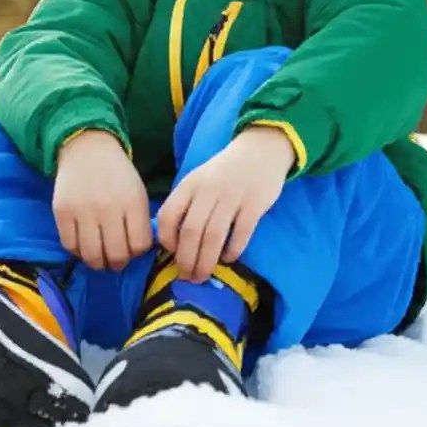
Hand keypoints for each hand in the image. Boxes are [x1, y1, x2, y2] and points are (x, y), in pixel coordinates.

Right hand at [53, 130, 152, 270]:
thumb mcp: (138, 193)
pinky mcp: (62, 212)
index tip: (132, 249)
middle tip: (115, 260)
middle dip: (117, 263)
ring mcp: (83, 210)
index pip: (139, 245)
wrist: (87, 149)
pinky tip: (83, 245)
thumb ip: (140, 221)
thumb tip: (137, 253)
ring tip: (99, 257)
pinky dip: (77, 252)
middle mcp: (108, 208)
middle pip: (116, 254)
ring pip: (92, 255)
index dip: (137, 253)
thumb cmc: (117, 175)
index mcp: (132, 203)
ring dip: (97, 262)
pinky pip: (69, 245)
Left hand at [157, 126, 295, 282]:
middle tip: (187, 277)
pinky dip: (232, 250)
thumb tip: (173, 241)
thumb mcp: (199, 179)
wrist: (260, 149)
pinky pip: (240, 233)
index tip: (171, 254)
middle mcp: (208, 191)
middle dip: (186, 259)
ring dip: (205, 261)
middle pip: (190, 231)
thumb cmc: (225, 171)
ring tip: (202, 275)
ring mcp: (232, 197)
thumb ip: (186, 203)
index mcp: (190, 184)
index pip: (168, 215)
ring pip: (213, 236)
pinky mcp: (255, 204)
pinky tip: (228, 259)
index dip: (166, 239)